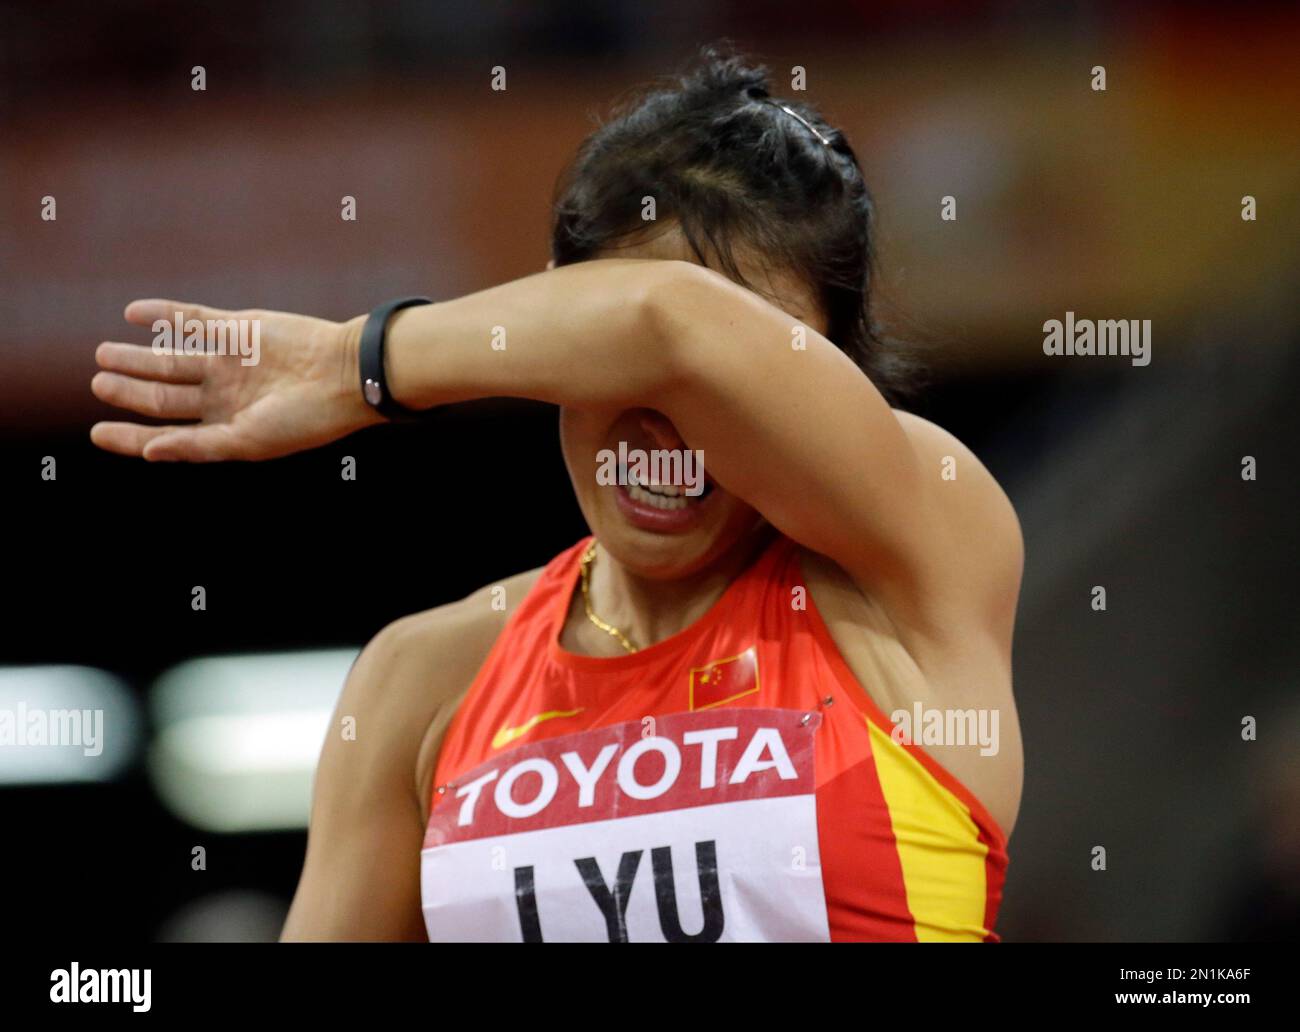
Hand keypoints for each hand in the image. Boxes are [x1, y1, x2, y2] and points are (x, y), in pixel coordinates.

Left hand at [91, 300, 378, 460]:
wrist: (344, 373)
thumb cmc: (304, 418)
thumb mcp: (249, 441)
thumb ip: (199, 446)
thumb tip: (150, 450)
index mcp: (228, 428)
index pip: (168, 434)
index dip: (131, 436)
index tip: (97, 432)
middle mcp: (225, 395)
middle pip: (165, 394)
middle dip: (129, 390)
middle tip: (97, 383)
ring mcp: (229, 360)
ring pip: (171, 357)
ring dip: (138, 356)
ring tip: (103, 353)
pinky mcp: (237, 327)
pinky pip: (191, 319)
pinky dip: (163, 314)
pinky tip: (133, 313)